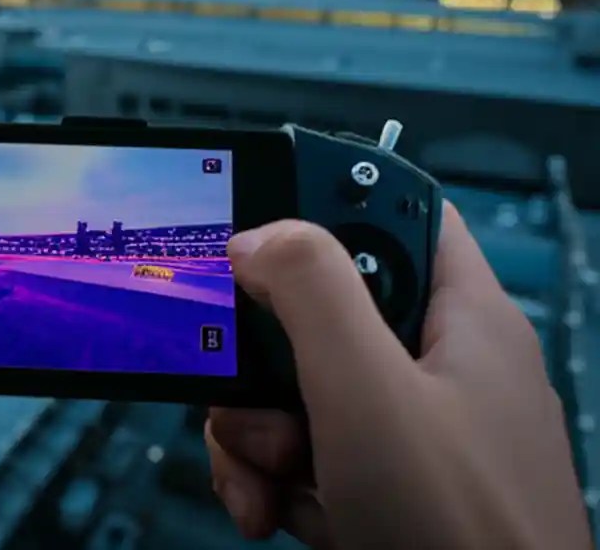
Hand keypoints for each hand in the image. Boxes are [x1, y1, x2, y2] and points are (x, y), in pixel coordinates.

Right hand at [206, 203, 590, 549]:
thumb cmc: (462, 536)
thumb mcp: (368, 394)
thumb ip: (314, 293)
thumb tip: (260, 232)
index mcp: (463, 320)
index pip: (400, 212)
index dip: (329, 202)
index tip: (258, 223)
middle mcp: (441, 370)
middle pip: (322, 317)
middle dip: (263, 363)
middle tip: (255, 399)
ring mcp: (414, 436)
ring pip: (301, 394)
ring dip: (259, 437)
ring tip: (271, 484)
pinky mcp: (386, 490)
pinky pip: (310, 458)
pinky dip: (278, 483)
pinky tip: (277, 515)